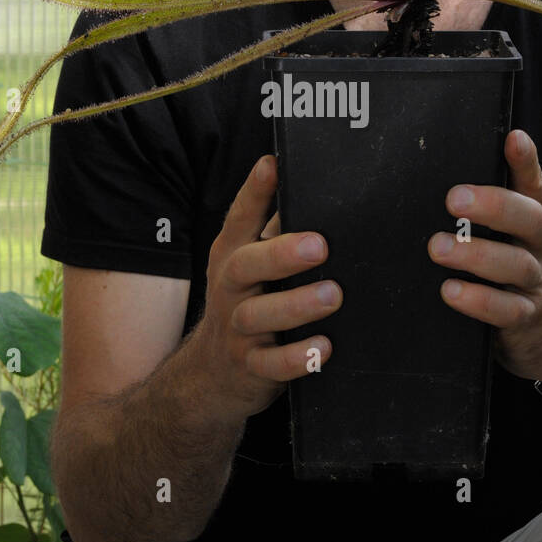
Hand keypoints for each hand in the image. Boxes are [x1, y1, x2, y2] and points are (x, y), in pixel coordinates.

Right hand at [189, 154, 341, 422]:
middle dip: (281, 254)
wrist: (210, 376)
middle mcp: (231, 288)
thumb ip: (278, 231)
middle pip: (246, 265)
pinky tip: (322, 348)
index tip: (272, 165)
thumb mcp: (252, 265)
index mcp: (234, 255)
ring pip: (259, 315)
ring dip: (296, 305)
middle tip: (319, 246)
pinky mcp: (250, 367)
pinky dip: (296, 358)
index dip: (254, 191)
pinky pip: (271, 364)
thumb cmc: (247, 305)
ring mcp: (238, 329)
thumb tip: (320, 190)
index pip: (240, 218)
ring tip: (331, 295)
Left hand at [427, 129, 541, 384]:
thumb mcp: (521, 235)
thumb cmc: (529, 271)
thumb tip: (464, 161)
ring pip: (515, 265)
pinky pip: (506, 310)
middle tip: (454, 199)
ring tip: (438, 247)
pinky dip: (478, 300)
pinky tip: (451, 291)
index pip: (535, 186)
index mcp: (539, 220)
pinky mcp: (528, 320)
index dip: (526, 162)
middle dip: (494, 206)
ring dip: (475, 255)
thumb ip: (501, 201)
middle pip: (529, 220)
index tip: (513, 139)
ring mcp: (538, 284)